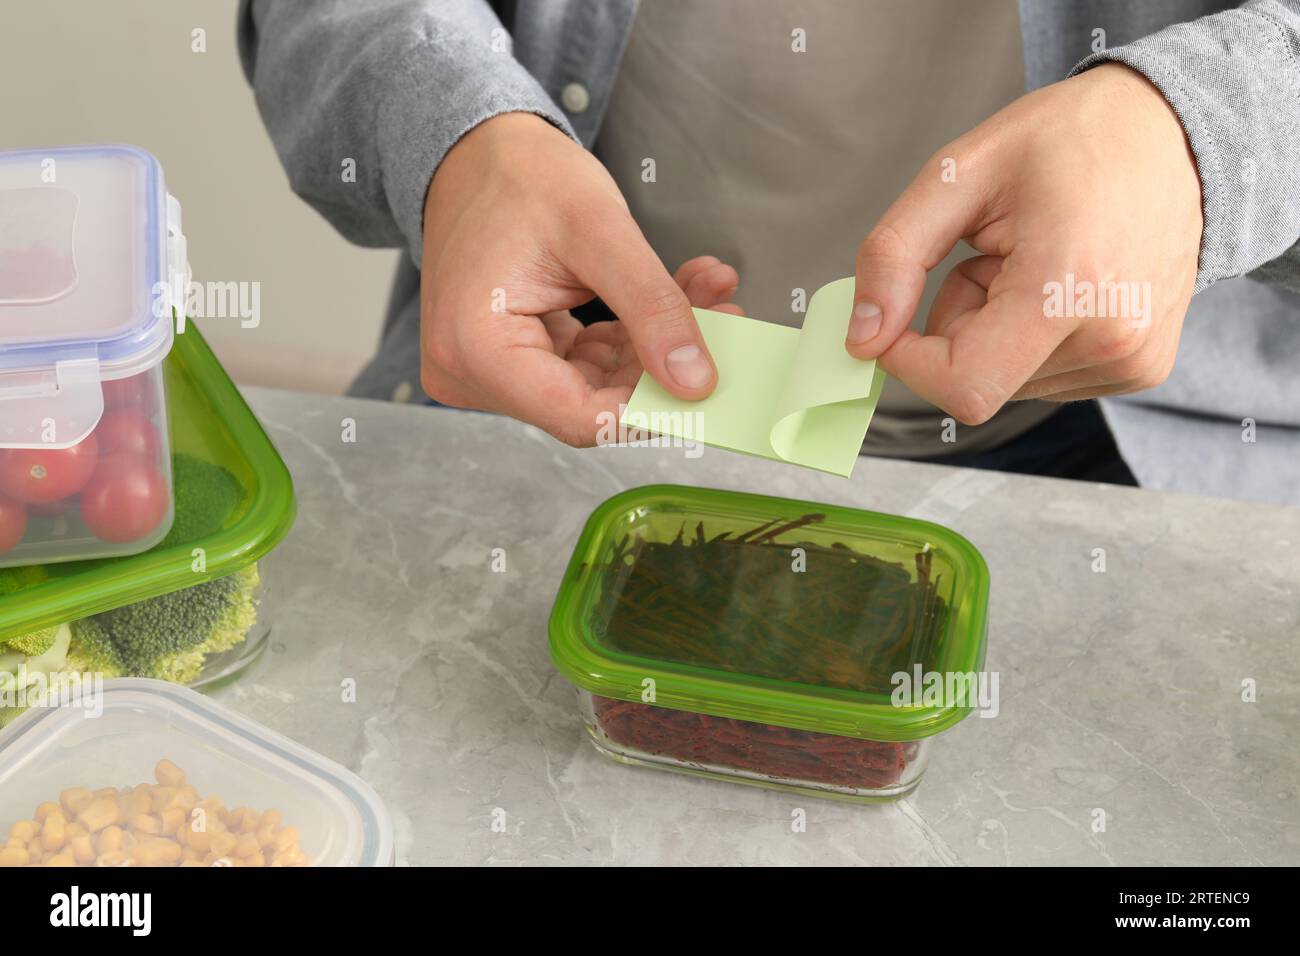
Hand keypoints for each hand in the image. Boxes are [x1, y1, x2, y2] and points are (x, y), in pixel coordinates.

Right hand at [419, 112, 738, 445]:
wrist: (479, 151)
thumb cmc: (520, 175)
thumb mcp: (598, 230)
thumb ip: (651, 307)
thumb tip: (696, 381)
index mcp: (476, 348)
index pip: (580, 417)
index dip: (652, 409)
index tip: (712, 381)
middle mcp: (474, 372)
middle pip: (593, 404)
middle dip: (665, 367)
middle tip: (726, 319)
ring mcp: (494, 369)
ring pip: (599, 384)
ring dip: (658, 344)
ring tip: (709, 293)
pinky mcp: (518, 357)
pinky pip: (589, 364)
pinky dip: (636, 334)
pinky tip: (679, 296)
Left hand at [847, 63, 1203, 423]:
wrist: (1170, 133)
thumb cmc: (1068, 140)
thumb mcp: (956, 174)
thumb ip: (893, 256)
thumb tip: (862, 339)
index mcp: (1069, 286)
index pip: (962, 385)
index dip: (910, 361)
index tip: (897, 318)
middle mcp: (1113, 337)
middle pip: (977, 381)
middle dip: (956, 329)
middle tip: (988, 258)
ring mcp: (1134, 359)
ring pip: (1006, 382)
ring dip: (992, 333)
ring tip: (1032, 262)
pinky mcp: (1142, 368)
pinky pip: (1043, 378)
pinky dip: (1028, 339)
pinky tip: (1058, 283)